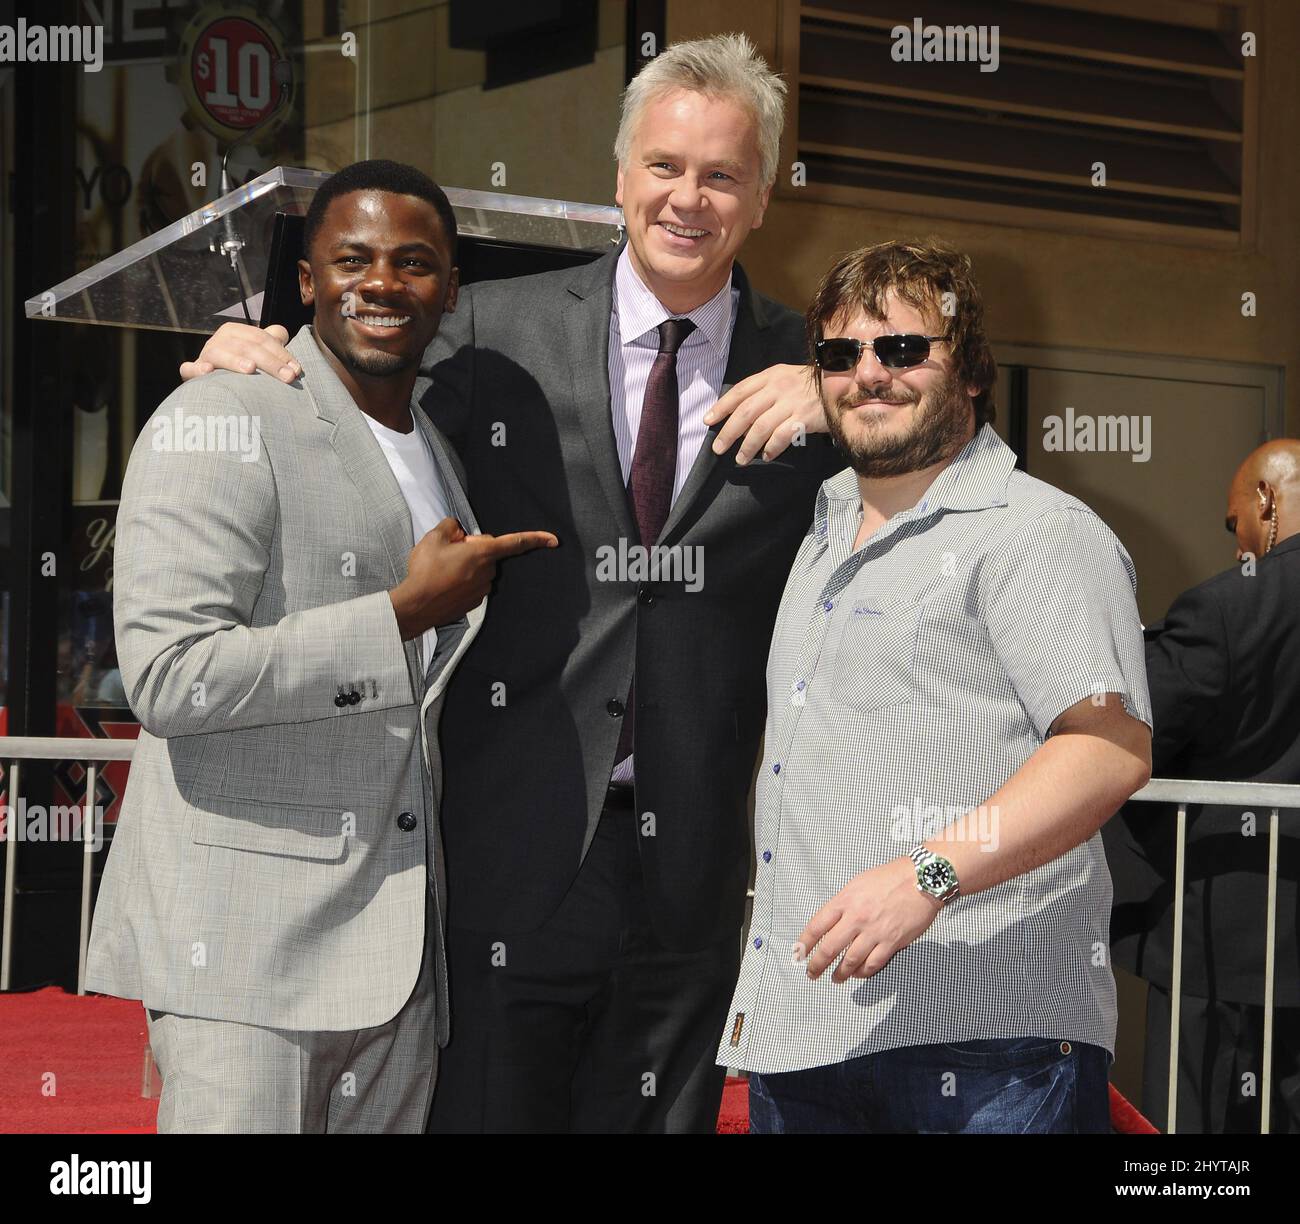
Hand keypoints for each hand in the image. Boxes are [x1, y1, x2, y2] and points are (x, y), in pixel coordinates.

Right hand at [180, 322, 301, 382]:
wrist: (213, 382)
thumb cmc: (242, 364)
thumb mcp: (256, 349)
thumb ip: (270, 340)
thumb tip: (282, 333)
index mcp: (235, 332)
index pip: (261, 338)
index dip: (281, 353)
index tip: (297, 370)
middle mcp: (219, 340)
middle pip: (246, 347)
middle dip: (270, 362)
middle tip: (288, 377)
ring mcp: (205, 355)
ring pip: (220, 354)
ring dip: (235, 361)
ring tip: (251, 369)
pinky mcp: (192, 372)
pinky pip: (190, 369)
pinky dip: (197, 369)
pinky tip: (208, 372)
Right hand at [388, 517, 558, 639]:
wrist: (416, 605)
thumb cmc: (426, 571)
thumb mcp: (434, 537)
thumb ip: (451, 526)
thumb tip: (459, 531)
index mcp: (483, 553)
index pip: (515, 542)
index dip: (536, 539)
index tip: (555, 540)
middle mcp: (488, 573)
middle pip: (488, 553)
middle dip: (473, 549)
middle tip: (449, 552)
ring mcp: (481, 590)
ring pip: (479, 569)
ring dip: (465, 566)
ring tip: (441, 570)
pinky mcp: (473, 603)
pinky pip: (471, 585)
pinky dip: (460, 581)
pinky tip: (443, 583)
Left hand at [703, 362, 827, 463]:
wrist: (842, 383)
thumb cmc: (808, 384)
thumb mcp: (784, 377)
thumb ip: (763, 391)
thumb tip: (739, 414)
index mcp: (770, 376)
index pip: (740, 391)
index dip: (722, 407)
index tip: (708, 421)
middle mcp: (778, 387)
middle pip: (746, 412)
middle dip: (728, 432)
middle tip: (718, 448)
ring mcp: (792, 402)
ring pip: (761, 427)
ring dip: (747, 446)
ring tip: (740, 459)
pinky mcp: (804, 417)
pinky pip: (782, 436)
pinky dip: (771, 448)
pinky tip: (765, 456)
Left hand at [795, 858, 940, 983]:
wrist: (921, 879)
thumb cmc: (891, 878)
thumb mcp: (858, 883)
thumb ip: (844, 903)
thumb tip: (833, 922)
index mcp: (845, 901)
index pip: (816, 925)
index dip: (804, 943)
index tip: (799, 953)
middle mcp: (856, 918)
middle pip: (830, 948)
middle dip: (817, 964)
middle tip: (812, 973)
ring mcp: (874, 932)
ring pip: (850, 961)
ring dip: (840, 973)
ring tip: (835, 978)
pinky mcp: (892, 942)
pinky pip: (873, 964)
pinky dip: (863, 972)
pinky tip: (857, 974)